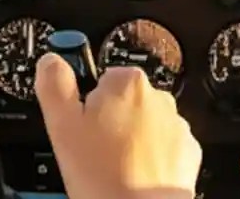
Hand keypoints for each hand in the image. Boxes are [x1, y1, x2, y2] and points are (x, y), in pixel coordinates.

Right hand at [35, 54, 201, 198]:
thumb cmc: (103, 176)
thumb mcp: (62, 126)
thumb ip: (54, 85)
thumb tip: (51, 62)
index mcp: (126, 83)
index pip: (101, 79)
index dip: (87, 106)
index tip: (83, 128)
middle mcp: (157, 98)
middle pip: (125, 102)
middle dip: (111, 122)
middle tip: (94, 152)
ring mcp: (176, 126)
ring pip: (145, 125)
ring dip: (132, 140)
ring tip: (114, 169)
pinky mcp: (188, 152)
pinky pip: (165, 147)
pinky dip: (152, 159)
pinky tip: (135, 176)